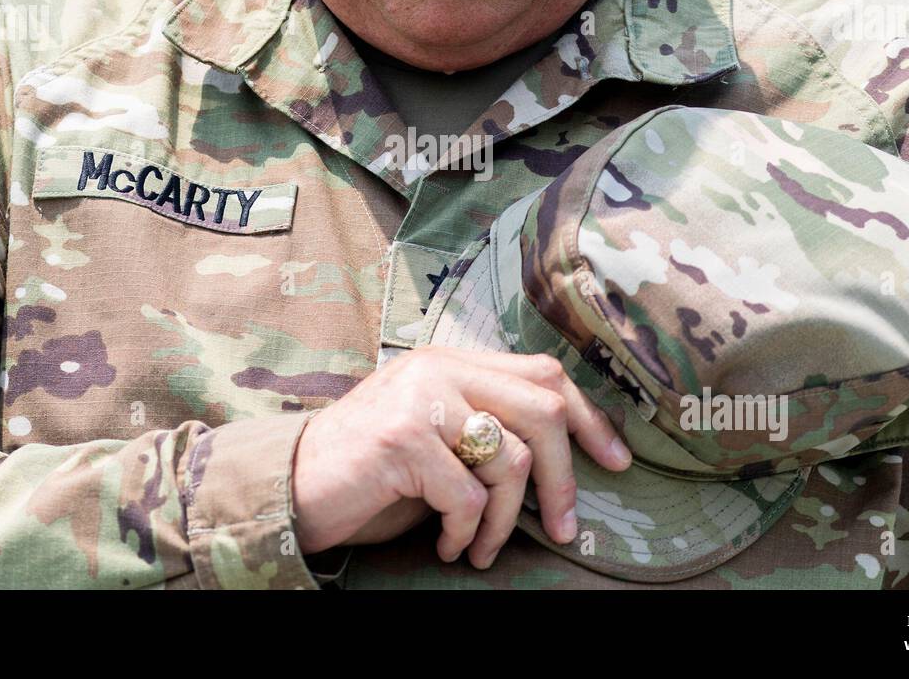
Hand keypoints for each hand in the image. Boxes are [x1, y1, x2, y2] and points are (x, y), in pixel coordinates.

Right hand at [290, 346, 630, 568]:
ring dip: (506, 522)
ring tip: (480, 548)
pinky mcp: (402, 438)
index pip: (543, 373)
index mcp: (452, 361)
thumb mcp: (435, 436)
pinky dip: (465, 533)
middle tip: (564, 529)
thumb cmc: (372, 471)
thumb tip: (568, 458)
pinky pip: (467, 496)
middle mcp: (439, 368)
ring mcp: (420, 398)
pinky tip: (446, 546)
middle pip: (543, 410)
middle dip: (565, 479)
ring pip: (512, 461)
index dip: (589, 418)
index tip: (616, 462)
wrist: (292, 486)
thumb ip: (486, 426)